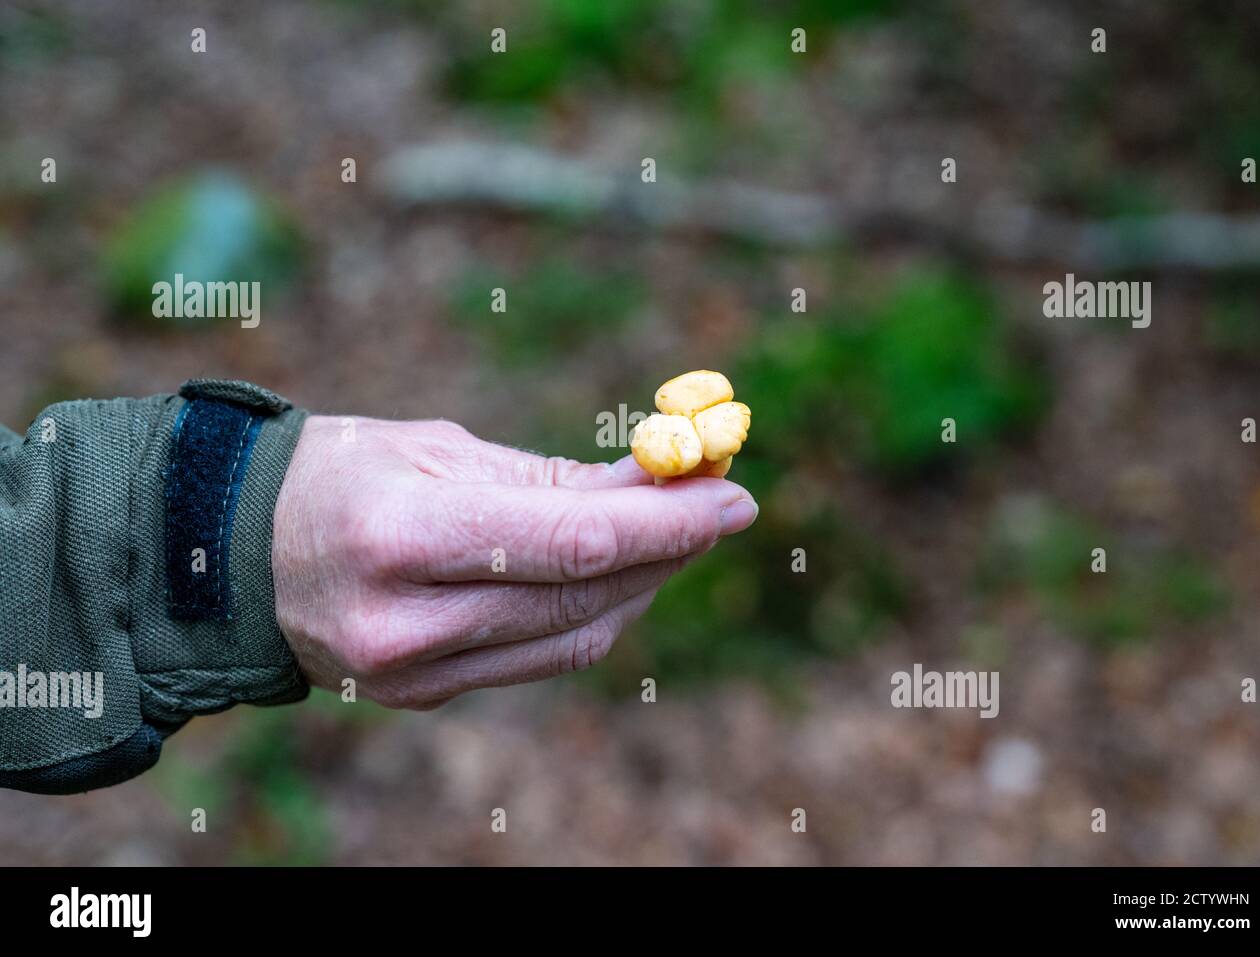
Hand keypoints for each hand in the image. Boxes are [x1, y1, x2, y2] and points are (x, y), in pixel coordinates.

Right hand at [271, 416, 758, 707]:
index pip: (573, 542)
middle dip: (670, 549)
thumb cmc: (338, 474)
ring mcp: (414, 673)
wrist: (233, 556)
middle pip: (586, 595)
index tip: (736, 495)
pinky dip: (594, 615)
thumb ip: (550, 480)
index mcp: (404, 534)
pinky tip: (620, 576)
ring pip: (575, 637)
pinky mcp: (423, 696)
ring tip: (677, 533)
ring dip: (643, 585)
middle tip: (720, 502)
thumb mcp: (437, 448)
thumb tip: (659, 483)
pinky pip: (540, 659)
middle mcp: (409, 619)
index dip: (669, 523)